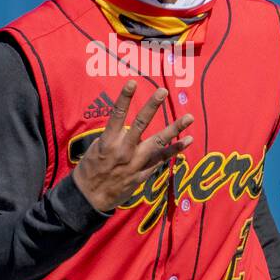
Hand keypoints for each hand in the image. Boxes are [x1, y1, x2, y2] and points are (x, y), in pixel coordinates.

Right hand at [71, 80, 194, 212]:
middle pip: (141, 124)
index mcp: (108, 141)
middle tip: (163, 91)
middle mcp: (123, 150)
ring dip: (174, 128)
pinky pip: (162, 160)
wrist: (89, 197)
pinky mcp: (143, 174)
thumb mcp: (96, 149)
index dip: (124, 98)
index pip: (117, 114)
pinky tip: (187, 141)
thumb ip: (113, 137)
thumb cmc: (90, 170)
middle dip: (152, 106)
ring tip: (189, 117)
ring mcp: (135, 163)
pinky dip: (175, 150)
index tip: (132, 82)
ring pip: (158, 143)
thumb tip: (126, 126)